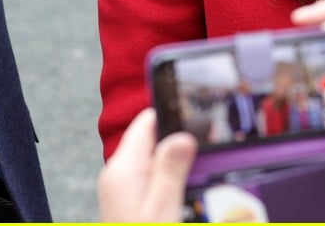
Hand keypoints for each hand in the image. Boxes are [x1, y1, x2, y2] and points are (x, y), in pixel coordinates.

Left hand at [98, 107, 196, 221]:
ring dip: (174, 162)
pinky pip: (149, 175)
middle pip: (151, 139)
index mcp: (123, 167)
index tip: (198, 122)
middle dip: (178, 143)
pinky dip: (167, 177)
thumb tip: (182, 136)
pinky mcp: (126, 198)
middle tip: (207, 152)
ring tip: (199, 173)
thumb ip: (171, 170)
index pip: (146, 121)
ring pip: (152, 158)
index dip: (173, 117)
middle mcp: (117, 172)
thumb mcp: (162, 207)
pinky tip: (182, 191)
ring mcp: (120, 185)